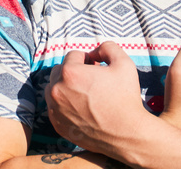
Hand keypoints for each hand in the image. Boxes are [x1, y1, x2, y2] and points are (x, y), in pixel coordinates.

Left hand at [45, 41, 151, 155]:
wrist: (126, 134)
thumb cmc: (125, 98)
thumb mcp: (124, 63)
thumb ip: (107, 47)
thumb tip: (94, 52)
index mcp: (70, 73)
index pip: (73, 55)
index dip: (88, 59)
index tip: (98, 69)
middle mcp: (57, 90)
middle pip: (60, 70)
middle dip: (75, 72)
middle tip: (92, 81)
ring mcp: (55, 109)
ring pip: (54, 88)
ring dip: (66, 87)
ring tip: (86, 95)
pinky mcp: (57, 124)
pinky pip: (55, 107)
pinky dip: (65, 104)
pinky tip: (83, 109)